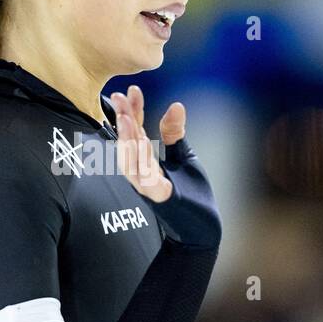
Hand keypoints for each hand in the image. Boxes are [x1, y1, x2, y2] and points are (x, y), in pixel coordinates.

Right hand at [111, 84, 220, 247]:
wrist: (202, 231)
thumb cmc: (192, 196)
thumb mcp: (183, 158)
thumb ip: (174, 135)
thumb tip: (175, 105)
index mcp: (148, 161)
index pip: (136, 132)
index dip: (133, 111)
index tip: (131, 89)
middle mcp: (144, 173)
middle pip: (129, 144)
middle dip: (124, 121)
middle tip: (120, 97)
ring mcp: (151, 188)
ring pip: (132, 163)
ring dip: (127, 142)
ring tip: (125, 120)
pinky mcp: (163, 201)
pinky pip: (149, 184)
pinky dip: (144, 168)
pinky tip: (143, 150)